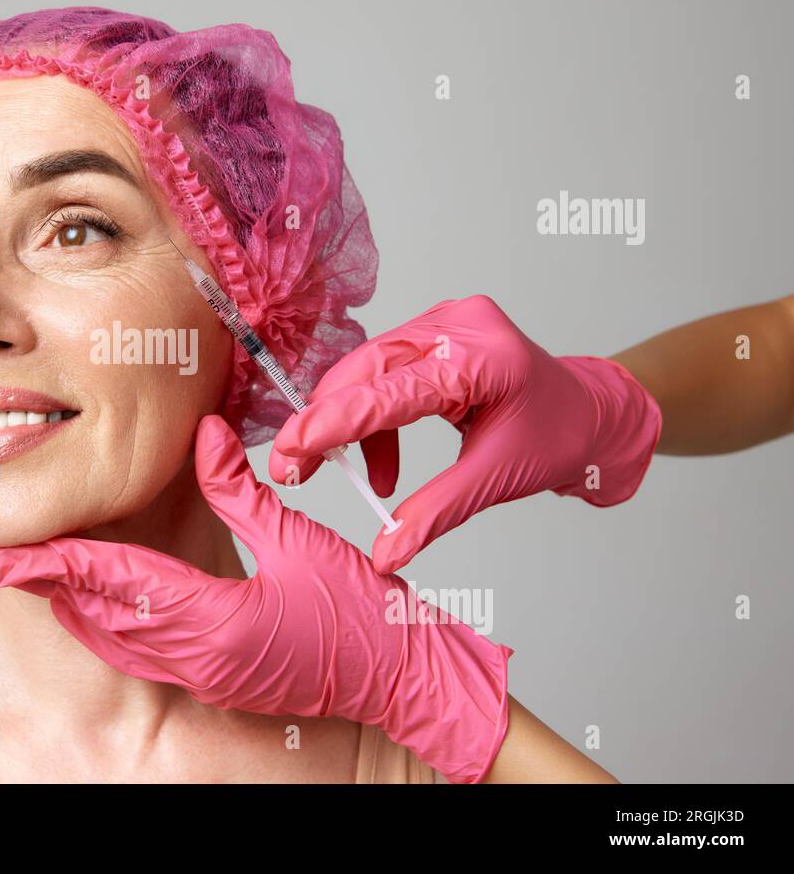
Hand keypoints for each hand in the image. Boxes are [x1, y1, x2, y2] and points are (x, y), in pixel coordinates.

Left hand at [0, 414, 513, 783]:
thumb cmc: (364, 618)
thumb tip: (203, 433)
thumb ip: (240, 488)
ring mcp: (204, 675)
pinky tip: (90, 605)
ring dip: (67, 604)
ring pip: (111, 640)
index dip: (50, 561)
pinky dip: (104, 626)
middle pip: (96, 615)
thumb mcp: (299, 541)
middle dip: (40, 583)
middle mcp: (197, 657)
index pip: (112, 582)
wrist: (405, 681)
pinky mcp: (215, 680)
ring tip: (28, 572)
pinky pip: (138, 655)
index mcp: (214, 621)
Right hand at [269, 295, 662, 573]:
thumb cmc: (556, 437)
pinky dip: (375, 418)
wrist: (588, 412)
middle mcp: (460, 326)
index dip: (331, 423)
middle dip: (327, 423)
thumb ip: (435, 513)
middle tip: (295, 470)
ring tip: (358, 478)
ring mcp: (447, 322)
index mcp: (483, 358)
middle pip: (368, 370)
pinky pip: (384, 371)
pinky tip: (384, 465)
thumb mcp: (498, 480)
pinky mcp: (436, 332)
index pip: (391, 390)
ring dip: (352, 425)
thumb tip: (385, 553)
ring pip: (368, 371)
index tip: (288, 453)